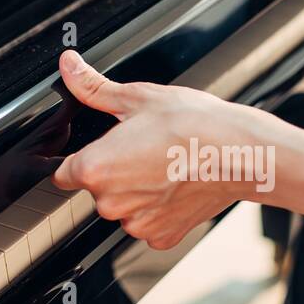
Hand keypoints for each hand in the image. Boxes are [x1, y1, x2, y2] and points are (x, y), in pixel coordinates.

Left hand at [52, 50, 265, 249]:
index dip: (82, 159)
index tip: (104, 150)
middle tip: (143, 151)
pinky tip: (175, 186)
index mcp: (95, 168)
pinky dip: (159, 210)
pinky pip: (149, 224)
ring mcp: (136, 223)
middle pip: (97, 190)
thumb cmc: (193, 125)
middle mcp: (109, 203)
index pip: (64, 173)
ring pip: (124, 208)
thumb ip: (94, 88)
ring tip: (163, 166)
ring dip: (136, 193)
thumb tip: (69, 67)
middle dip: (114, 173)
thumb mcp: (138, 97)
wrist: (239, 153)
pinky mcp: (161, 236)